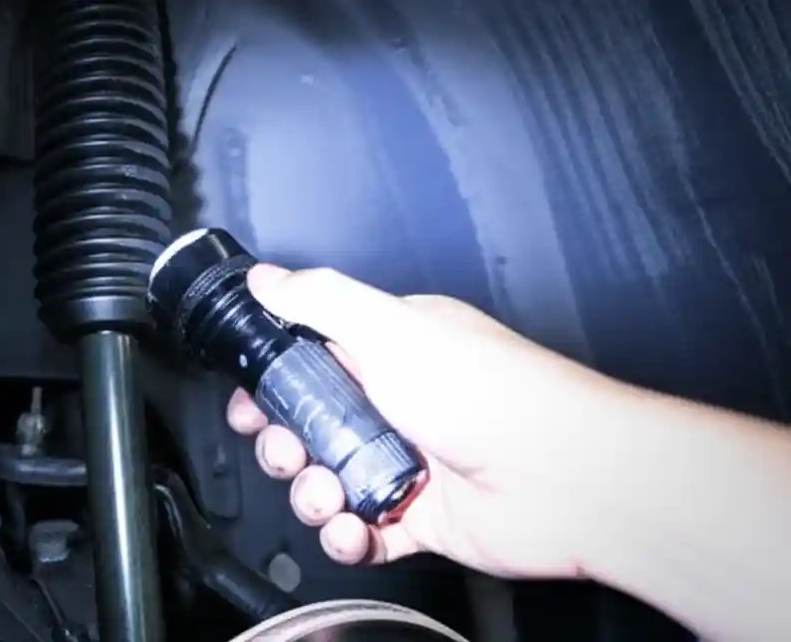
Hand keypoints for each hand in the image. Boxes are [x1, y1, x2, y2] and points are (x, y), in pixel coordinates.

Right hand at [227, 264, 629, 578]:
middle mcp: (396, 404)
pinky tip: (353, 530)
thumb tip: (267, 278)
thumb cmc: (492, 393)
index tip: (250, 405)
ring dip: (312, 495)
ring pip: (328, 483)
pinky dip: (347, 538)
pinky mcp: (420, 518)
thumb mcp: (392, 327)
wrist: (565, 477)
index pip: (308, 362)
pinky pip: (362, 534)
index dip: (270, 386)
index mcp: (389, 350)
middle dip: (283, 445)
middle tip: (287, 452)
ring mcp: (407, 463)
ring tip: (328, 496)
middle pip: (308, 429)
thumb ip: (321, 300)